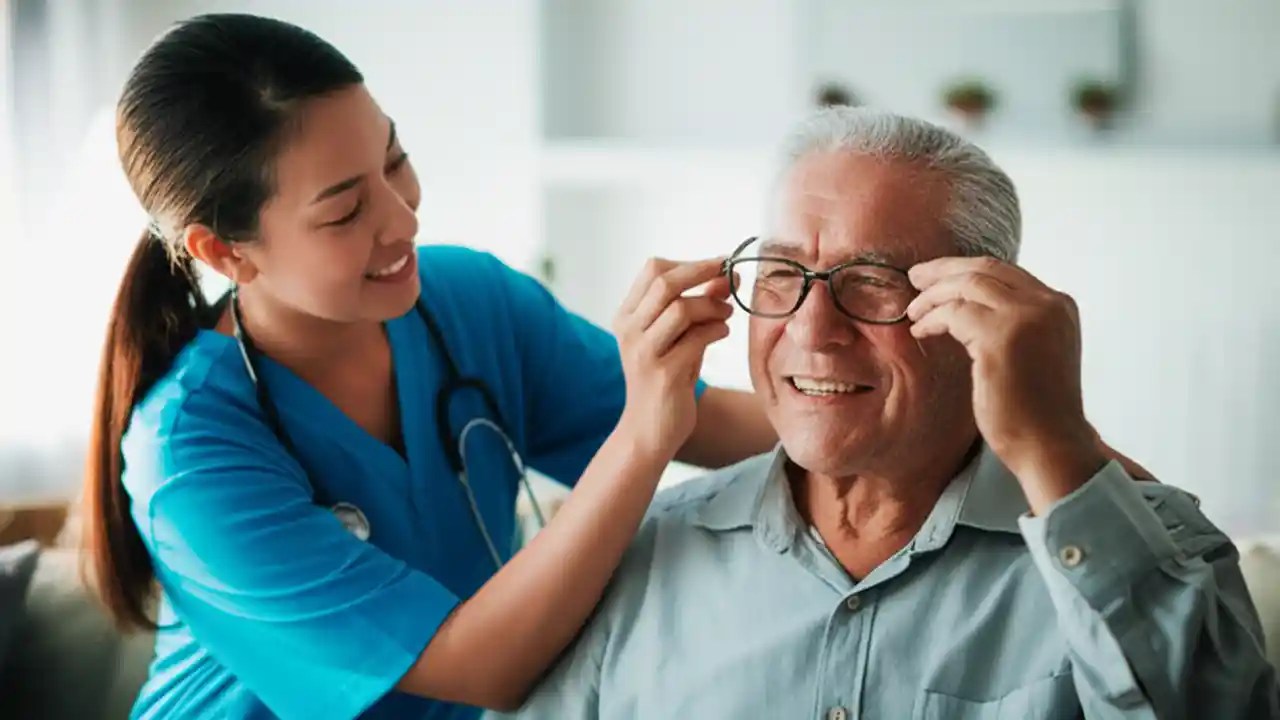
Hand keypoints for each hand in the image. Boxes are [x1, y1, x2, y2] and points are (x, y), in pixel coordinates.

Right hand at [612, 257, 732, 457]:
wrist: (649, 431)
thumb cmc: (666, 381)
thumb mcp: (678, 337)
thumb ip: (696, 307)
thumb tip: (724, 274)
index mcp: (626, 316)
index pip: (653, 269)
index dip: (691, 263)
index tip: (719, 265)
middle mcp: (629, 330)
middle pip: (665, 282)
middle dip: (704, 272)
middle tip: (731, 275)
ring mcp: (644, 352)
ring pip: (680, 308)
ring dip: (712, 305)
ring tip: (727, 313)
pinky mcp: (662, 374)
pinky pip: (695, 339)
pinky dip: (715, 329)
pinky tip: (722, 332)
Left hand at [906, 257, 1105, 510]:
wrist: (1051, 446)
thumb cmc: (1036, 410)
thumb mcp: (1034, 352)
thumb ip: (1014, 324)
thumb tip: (970, 306)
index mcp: (1059, 306)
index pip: (1005, 272)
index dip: (966, 269)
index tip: (937, 275)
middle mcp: (1047, 305)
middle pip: (985, 269)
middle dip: (944, 270)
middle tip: (914, 276)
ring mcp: (1026, 318)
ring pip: (966, 285)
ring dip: (933, 295)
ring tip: (912, 311)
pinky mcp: (1001, 338)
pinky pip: (954, 313)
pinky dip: (932, 318)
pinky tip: (920, 331)